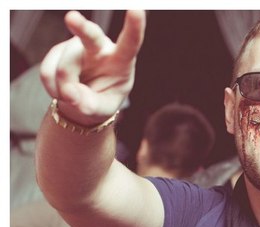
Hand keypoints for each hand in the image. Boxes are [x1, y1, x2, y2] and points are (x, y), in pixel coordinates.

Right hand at [39, 10, 145, 124]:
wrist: (82, 100)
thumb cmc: (101, 100)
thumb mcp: (101, 109)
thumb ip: (89, 105)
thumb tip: (69, 94)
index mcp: (121, 61)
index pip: (129, 44)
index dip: (134, 27)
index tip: (137, 9)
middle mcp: (100, 48)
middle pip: (90, 37)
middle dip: (81, 27)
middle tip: (72, 18)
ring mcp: (77, 47)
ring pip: (64, 66)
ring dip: (64, 88)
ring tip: (72, 97)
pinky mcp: (57, 51)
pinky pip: (47, 72)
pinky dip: (52, 87)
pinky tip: (61, 89)